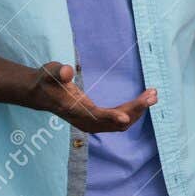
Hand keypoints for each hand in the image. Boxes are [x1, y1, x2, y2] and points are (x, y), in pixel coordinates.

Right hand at [28, 62, 155, 133]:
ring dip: (137, 112)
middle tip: (152, 95)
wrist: (41, 94)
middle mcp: (84, 121)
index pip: (94, 116)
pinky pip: (119, 122)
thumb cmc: (47, 81)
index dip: (110, 117)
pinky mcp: (97, 122)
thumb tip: (67, 71)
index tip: (125, 117)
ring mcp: (92, 124)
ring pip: (120, 124)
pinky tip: (144, 101)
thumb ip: (58, 71)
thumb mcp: (49, 72)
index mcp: (74, 109)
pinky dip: (132, 112)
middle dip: (135, 110)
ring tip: (153, 95)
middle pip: (114, 122)